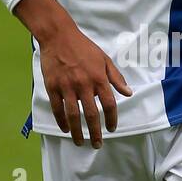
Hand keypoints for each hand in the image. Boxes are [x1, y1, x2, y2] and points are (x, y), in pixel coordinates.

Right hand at [39, 21, 132, 147]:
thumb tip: (128, 93)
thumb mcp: (104, 59)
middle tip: (97, 144)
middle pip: (91, 114)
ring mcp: (67, 87)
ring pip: (73, 115)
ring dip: (77, 132)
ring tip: (79, 142)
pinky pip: (57, 108)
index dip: (111, 119)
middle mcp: (84, 85)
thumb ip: (116, 78)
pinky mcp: (53, 87)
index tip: (111, 129)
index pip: (109, 104)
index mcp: (98, 78)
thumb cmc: (84, 47)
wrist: (59, 36)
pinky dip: (61, 121)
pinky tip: (65, 129)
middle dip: (95, 132)